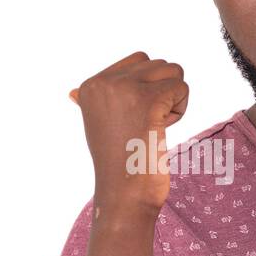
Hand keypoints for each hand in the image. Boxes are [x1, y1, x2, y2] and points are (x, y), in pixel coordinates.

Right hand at [69, 52, 188, 213]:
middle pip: (158, 64)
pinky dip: (180, 109)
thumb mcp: (97, 127)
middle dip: (163, 92)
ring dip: (173, 99)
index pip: (139, 61)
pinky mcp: (148, 100)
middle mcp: (103, 82)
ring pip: (173, 72)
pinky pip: (181, 87)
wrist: (124, 193)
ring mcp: (125, 89)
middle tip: (147, 124)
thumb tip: (73, 92)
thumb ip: (92, 104)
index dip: (147, 89)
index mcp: (90, 86)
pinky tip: (162, 130)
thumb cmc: (117, 164)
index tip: (134, 119)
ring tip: (154, 126)